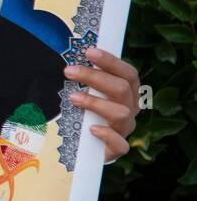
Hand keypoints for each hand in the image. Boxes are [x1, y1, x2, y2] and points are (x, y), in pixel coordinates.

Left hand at [65, 47, 139, 161]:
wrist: (85, 146)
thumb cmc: (85, 115)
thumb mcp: (86, 94)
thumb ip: (85, 81)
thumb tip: (71, 62)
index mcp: (128, 93)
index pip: (128, 73)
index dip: (111, 61)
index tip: (89, 52)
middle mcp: (130, 109)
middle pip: (122, 88)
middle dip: (95, 77)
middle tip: (69, 71)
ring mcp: (125, 129)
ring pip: (121, 113)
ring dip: (95, 103)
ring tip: (73, 98)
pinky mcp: (117, 148)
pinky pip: (119, 143)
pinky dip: (106, 134)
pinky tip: (91, 129)